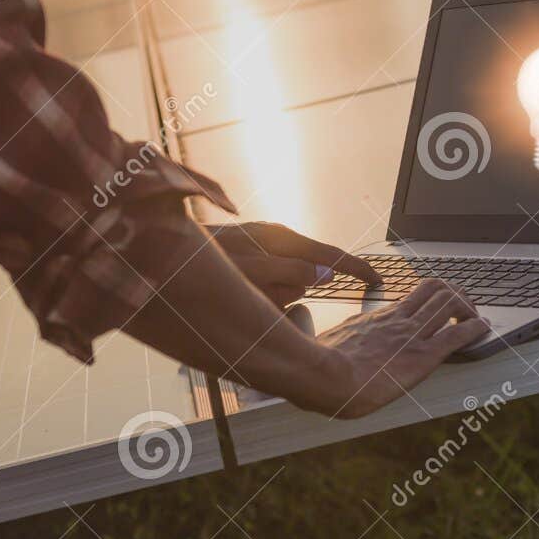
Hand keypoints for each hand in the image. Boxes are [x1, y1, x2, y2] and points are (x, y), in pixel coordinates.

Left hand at [209, 221, 379, 307]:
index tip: (377, 281)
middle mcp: (274, 239)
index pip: (330, 254)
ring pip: (281, 286)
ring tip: (236, 294)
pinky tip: (232, 293)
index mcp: (281, 239)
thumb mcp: (249, 272)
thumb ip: (289, 273)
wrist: (160, 248)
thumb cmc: (201, 262)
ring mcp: (260, 246)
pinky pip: (263, 286)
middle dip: (289, 296)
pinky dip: (254, 296)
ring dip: (266, 299)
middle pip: (304, 278)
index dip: (356, 269)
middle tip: (257, 299)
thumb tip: (325, 275)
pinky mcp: (246, 257)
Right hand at [308, 280, 489, 418]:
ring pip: (451, 305)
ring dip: (469, 309)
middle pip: (436, 291)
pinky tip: (484, 330)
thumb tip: (294, 315)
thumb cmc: (313, 366)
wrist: (322, 379)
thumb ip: (306, 326)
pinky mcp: (422, 356)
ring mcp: (411, 336)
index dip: (431, 296)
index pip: (411, 296)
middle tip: (464, 309)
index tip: (438, 304)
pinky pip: (459, 335)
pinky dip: (476, 330)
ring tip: (476, 318)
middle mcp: (398, 321)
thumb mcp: (311, 339)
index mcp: (375, 319)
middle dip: (456, 296)